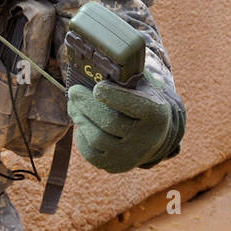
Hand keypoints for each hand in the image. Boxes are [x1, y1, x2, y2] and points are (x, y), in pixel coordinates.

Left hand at [67, 71, 184, 173]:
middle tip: (73, 91)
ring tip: (73, 105)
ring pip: (97, 139)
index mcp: (157, 114)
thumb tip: (92, 63)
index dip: (113, 96)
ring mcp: (132, 156)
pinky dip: (82, 137)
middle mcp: (147, 138)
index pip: (133, 105)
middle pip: (109, 122)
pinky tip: (81, 123)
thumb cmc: (141, 100)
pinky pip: (91, 154)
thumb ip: (123, 76)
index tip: (97, 87)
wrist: (155, 133)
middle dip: (86, 105)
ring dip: (80, 119)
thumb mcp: (141, 86)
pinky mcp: (117, 167)